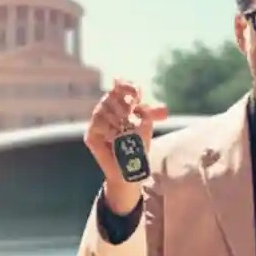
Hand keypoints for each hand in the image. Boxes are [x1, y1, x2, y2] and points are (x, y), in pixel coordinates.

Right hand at [83, 79, 167, 212]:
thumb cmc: (138, 146)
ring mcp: (96, 122)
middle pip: (111, 97)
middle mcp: (106, 110)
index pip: (120, 87)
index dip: (126, 86)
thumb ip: (151, 115)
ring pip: (103, 109)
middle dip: (124, 108)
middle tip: (133, 122)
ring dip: (118, 121)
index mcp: (119, 104)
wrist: (130, 169)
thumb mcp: (147, 127)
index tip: (136, 94)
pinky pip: (98, 124)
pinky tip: (116, 138)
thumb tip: (164, 110)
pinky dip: (109, 130)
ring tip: (125, 134)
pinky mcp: (90, 135)